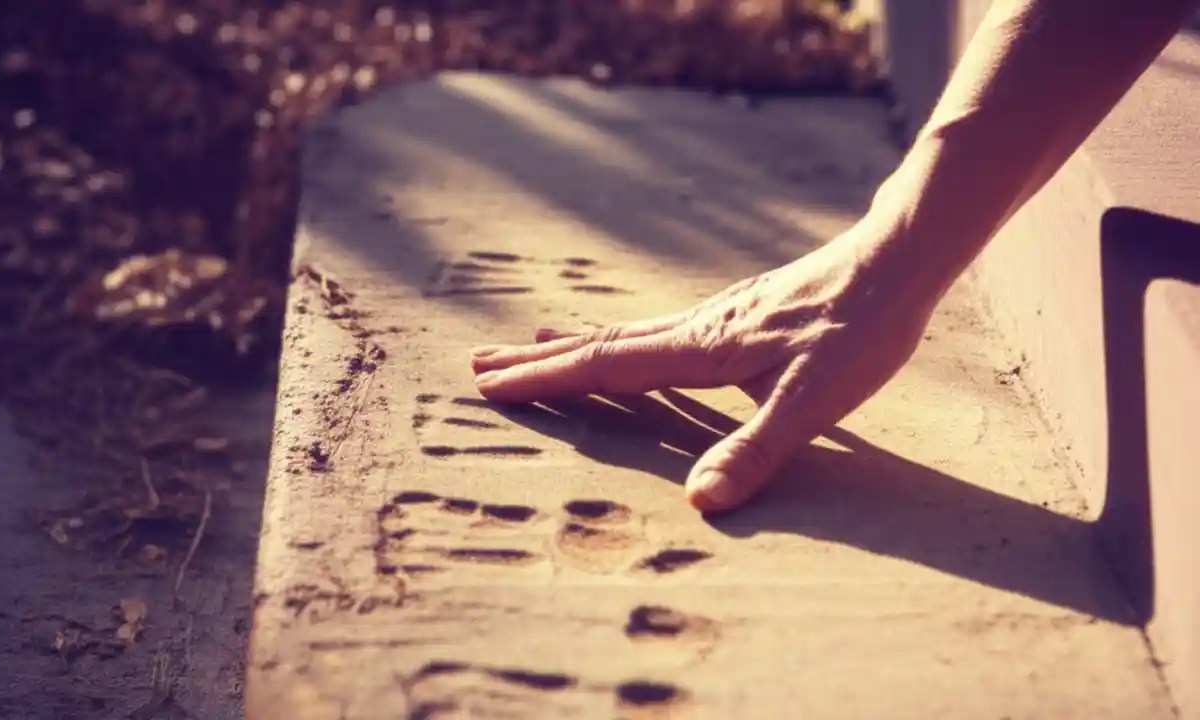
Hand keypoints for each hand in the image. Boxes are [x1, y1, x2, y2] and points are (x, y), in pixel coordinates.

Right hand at [471, 224, 944, 511]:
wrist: (899, 260)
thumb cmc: (860, 330)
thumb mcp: (812, 401)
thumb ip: (756, 451)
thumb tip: (697, 504)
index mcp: (701, 349)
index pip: (604, 365)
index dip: (545, 378)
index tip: (488, 384)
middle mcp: (697, 327)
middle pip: (600, 343)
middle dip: (539, 358)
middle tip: (480, 362)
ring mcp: (718, 316)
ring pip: (627, 332)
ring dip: (574, 343)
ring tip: (535, 342)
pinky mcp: (742, 314)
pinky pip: (659, 330)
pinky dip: (621, 338)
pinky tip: (638, 343)